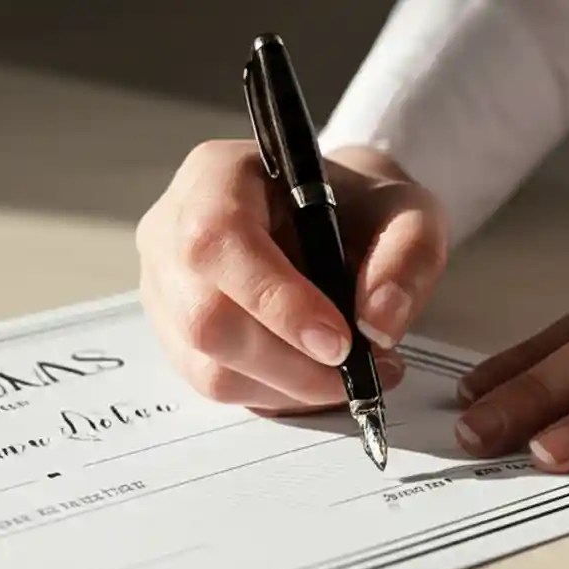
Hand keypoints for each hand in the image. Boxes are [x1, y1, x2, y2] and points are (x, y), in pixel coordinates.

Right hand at [135, 140, 447, 412]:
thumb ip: (406, 257)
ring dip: (284, 386)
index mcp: (215, 175)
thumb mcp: (405, 211)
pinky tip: (309, 377)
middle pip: (205, 317)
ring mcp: (162, 286)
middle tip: (355, 372)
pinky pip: (210, 382)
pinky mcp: (172, 332)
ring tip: (343, 377)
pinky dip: (270, 392)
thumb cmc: (356, 210)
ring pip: (206, 362)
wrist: (328, 220)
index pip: (219, 240)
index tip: (339, 342)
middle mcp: (171, 230)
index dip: (275, 300)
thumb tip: (379, 324)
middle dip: (289, 362)